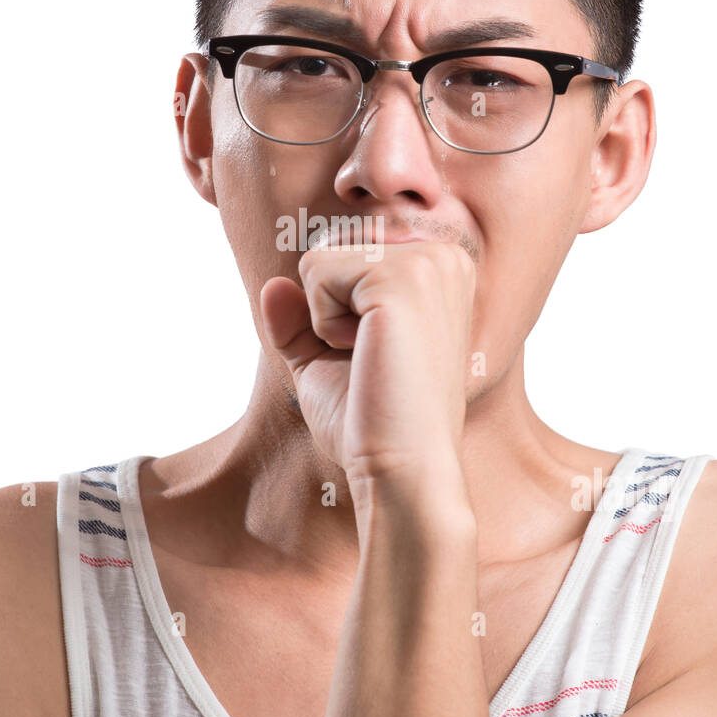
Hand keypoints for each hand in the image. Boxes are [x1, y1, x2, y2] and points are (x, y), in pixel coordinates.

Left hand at [260, 238, 476, 486]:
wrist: (402, 469)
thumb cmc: (373, 422)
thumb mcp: (326, 361)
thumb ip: (300, 320)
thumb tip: (272, 286)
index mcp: (440, 269)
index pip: (348, 251)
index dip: (338, 309)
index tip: (375, 354)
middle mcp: (443, 255)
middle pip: (332, 247)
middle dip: (329, 308)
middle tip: (371, 358)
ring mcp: (428, 261)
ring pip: (321, 258)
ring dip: (325, 318)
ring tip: (371, 357)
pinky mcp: (403, 276)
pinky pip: (317, 271)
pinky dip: (323, 322)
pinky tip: (365, 355)